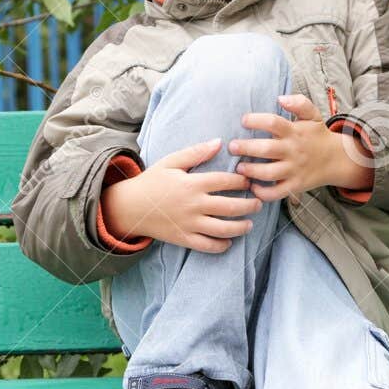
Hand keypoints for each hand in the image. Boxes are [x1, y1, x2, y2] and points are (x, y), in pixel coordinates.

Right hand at [104, 138, 259, 252]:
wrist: (129, 207)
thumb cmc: (152, 181)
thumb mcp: (171, 162)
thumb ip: (195, 152)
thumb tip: (219, 142)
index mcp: (192, 183)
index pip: (226, 181)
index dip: (242, 181)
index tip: (249, 181)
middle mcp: (194, 205)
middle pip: (231, 206)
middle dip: (249, 205)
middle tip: (258, 203)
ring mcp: (189, 224)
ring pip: (223, 229)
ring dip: (241, 227)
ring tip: (249, 223)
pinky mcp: (184, 239)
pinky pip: (207, 246)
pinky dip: (221, 246)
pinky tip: (229, 241)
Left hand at [228, 94, 341, 204]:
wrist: (336, 160)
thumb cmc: (317, 136)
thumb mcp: (313, 115)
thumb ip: (300, 103)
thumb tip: (281, 98)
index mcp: (294, 131)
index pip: (273, 122)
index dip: (255, 120)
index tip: (243, 121)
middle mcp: (293, 151)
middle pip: (266, 149)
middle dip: (245, 148)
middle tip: (232, 146)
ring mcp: (294, 170)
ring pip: (268, 173)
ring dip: (251, 171)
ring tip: (239, 167)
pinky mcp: (295, 185)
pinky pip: (276, 193)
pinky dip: (262, 193)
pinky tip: (253, 186)